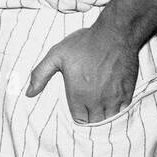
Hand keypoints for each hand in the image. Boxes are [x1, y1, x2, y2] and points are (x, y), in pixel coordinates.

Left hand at [26, 22, 140, 123]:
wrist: (115, 34)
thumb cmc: (84, 44)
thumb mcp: (56, 56)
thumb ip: (40, 75)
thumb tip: (28, 93)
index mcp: (78, 94)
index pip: (79, 119)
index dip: (77, 117)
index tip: (77, 111)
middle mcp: (97, 100)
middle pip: (94, 122)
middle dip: (90, 119)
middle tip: (88, 112)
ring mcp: (115, 97)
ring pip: (110, 118)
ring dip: (104, 117)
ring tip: (99, 110)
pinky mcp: (128, 91)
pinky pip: (123, 110)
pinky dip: (117, 111)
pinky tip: (113, 104)